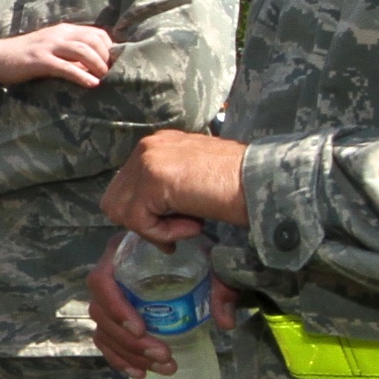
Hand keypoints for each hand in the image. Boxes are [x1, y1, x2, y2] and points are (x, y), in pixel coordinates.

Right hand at [0, 23, 117, 93]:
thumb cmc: (26, 57)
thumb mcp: (51, 49)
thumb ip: (71, 54)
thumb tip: (94, 67)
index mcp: (64, 30)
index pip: (96, 33)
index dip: (109, 48)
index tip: (114, 64)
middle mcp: (59, 34)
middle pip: (93, 40)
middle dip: (106, 57)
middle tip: (112, 74)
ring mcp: (48, 46)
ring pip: (82, 51)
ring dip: (98, 65)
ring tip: (105, 78)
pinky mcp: (39, 60)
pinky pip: (65, 67)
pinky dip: (81, 75)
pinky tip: (91, 84)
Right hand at [88, 243, 239, 378]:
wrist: (186, 243)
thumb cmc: (191, 247)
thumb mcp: (207, 257)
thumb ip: (219, 284)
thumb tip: (226, 322)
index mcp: (121, 253)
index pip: (102, 281)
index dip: (117, 308)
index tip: (141, 329)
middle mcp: (108, 275)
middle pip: (102, 314)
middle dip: (131, 342)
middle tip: (164, 356)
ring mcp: (107, 297)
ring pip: (104, 331)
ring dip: (130, 355)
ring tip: (163, 367)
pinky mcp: (113, 315)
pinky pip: (106, 340)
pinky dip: (120, 359)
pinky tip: (141, 373)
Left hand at [103, 130, 247, 240]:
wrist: (264, 180)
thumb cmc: (237, 186)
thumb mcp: (192, 183)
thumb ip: (165, 192)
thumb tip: (145, 220)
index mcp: (157, 145)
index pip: (124, 188)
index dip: (144, 214)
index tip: (176, 226)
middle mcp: (148, 146)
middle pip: (114, 201)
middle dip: (143, 224)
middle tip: (180, 230)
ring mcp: (148, 160)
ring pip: (121, 212)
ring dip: (154, 229)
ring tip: (189, 225)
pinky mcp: (154, 179)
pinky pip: (138, 221)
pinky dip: (164, 233)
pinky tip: (194, 225)